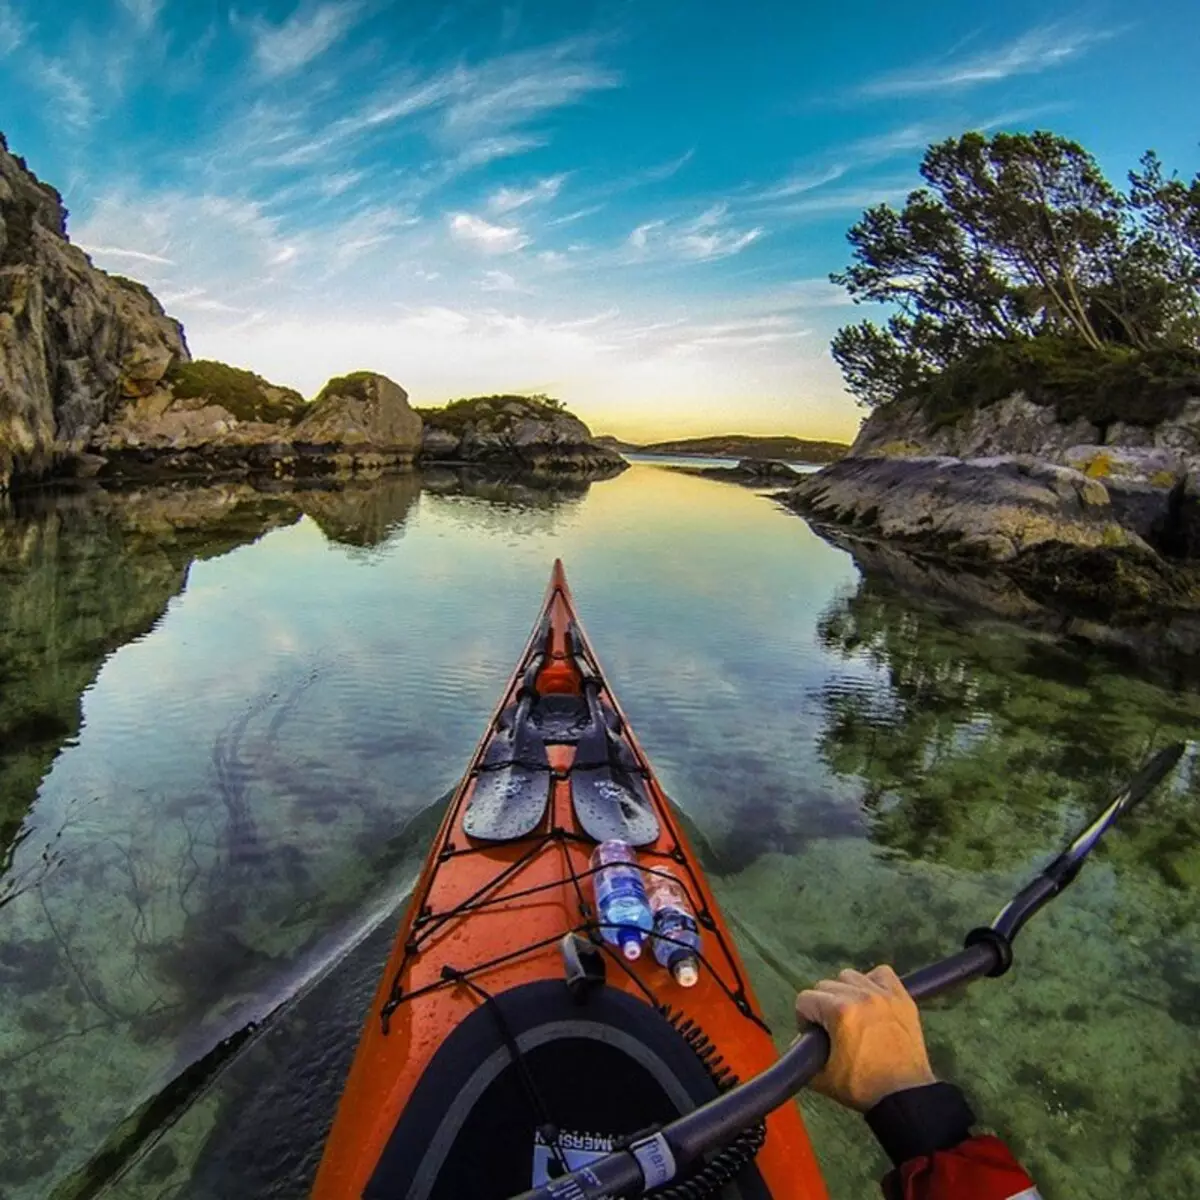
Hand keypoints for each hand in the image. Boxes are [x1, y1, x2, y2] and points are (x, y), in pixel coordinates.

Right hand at [795, 965, 935, 1111]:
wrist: (905, 1097)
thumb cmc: (865, 1088)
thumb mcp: (822, 1077)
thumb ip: (801, 1055)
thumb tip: (799, 1041)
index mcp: (840, 1012)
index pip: (805, 999)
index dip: (804, 1020)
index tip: (814, 1036)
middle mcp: (861, 996)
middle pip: (825, 986)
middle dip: (823, 1008)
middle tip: (832, 1030)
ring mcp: (884, 995)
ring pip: (850, 977)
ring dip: (846, 993)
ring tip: (852, 1016)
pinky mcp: (902, 999)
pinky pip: (882, 974)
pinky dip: (873, 983)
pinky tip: (871, 1001)